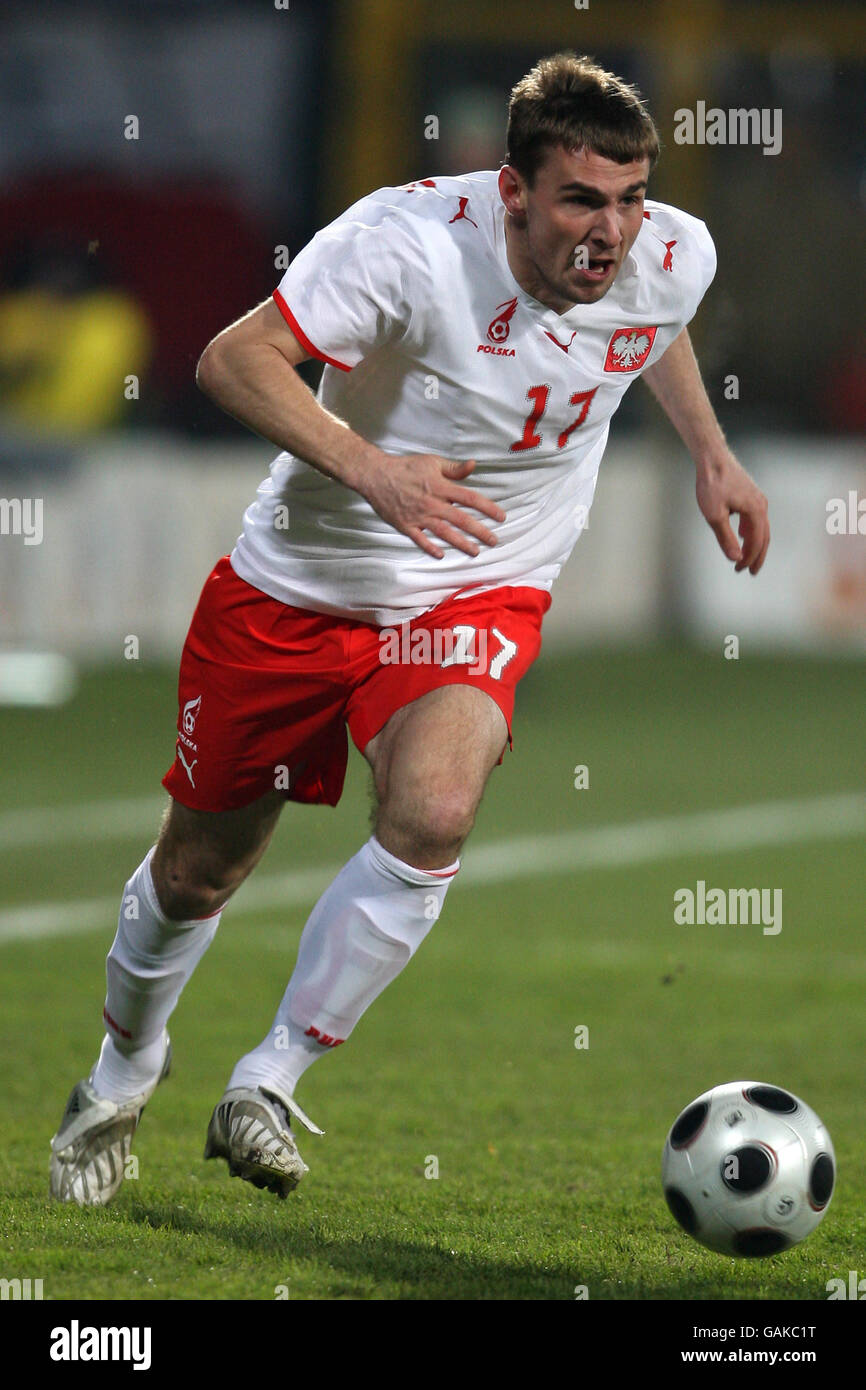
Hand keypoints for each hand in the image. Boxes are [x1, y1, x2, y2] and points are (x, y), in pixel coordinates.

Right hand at [358, 453, 505, 558]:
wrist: (376, 475)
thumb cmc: (406, 467)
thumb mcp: (432, 462)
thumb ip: (454, 469)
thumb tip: (473, 465)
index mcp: (440, 487)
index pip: (470, 498)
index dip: (487, 508)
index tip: (501, 517)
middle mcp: (432, 503)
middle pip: (461, 520)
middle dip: (480, 531)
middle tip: (494, 541)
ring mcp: (419, 516)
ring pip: (444, 533)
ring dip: (461, 543)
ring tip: (476, 552)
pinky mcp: (405, 525)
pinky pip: (420, 539)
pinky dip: (430, 548)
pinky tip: (442, 555)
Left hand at [695, 452, 769, 574]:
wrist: (712, 458)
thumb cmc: (712, 484)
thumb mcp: (714, 515)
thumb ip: (726, 538)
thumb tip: (736, 558)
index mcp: (756, 511)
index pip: (757, 542)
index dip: (749, 558)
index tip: (739, 569)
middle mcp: (761, 505)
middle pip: (764, 537)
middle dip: (757, 555)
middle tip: (750, 571)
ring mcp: (758, 499)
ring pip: (760, 527)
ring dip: (754, 544)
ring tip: (746, 557)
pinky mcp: (751, 495)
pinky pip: (755, 518)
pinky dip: (751, 531)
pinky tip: (742, 535)